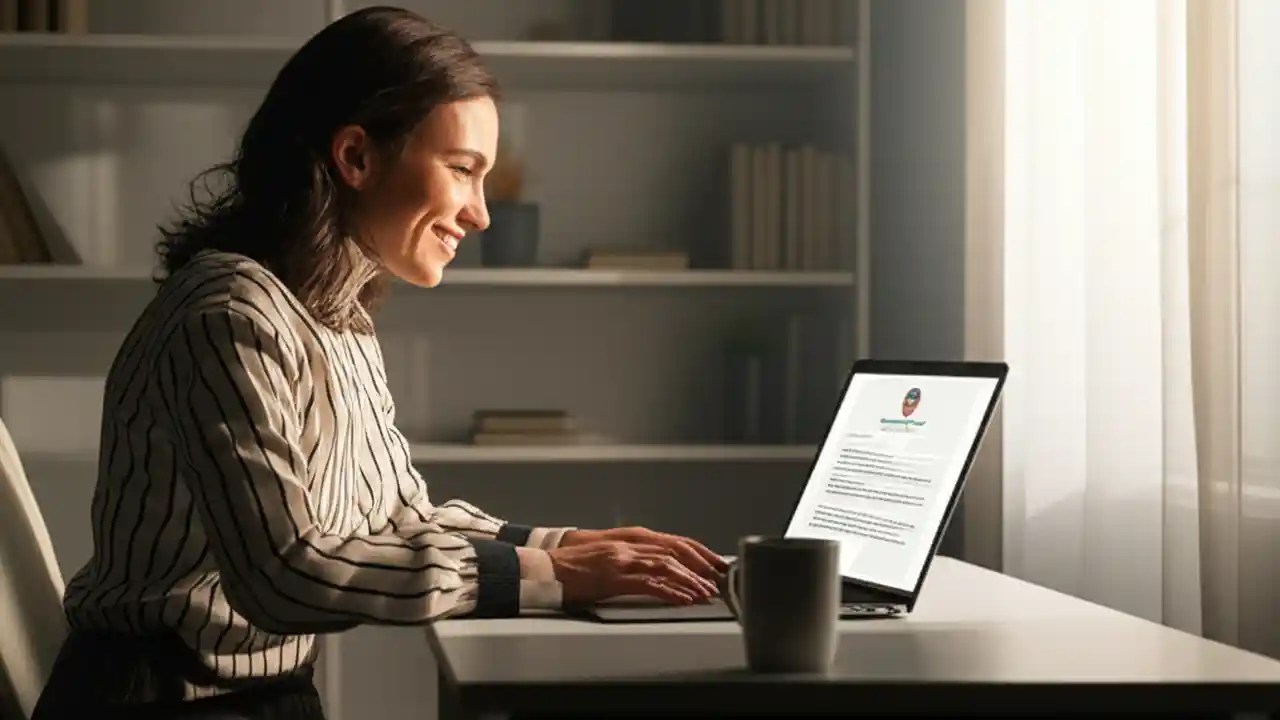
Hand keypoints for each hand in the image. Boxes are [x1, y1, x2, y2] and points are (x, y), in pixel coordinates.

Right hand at [547, 541, 719, 606]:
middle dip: (701, 566)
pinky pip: (649, 584)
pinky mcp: (613, 577)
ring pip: (666, 566)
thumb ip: (632, 560)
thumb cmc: (572, 567)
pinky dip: (670, 592)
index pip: (673, 541)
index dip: (697, 553)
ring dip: (690, 581)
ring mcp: (621, 559)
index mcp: (628, 539)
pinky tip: (683, 599)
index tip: (714, 565)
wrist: (544, 569)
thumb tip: (658, 572)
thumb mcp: (607, 557)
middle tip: (718, 581)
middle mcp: (628, 545)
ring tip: (705, 593)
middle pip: (675, 551)